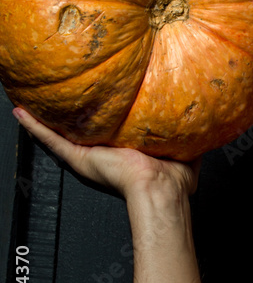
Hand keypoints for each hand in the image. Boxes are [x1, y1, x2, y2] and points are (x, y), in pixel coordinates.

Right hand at [12, 107, 199, 198]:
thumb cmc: (174, 178)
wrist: (159, 188)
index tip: (99, 101)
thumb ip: (187, 136)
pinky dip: (35, 126)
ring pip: (61, 132)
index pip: (111, 130)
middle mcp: (105, 152)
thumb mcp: (184, 151)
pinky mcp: (79, 157)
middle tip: (59, 94)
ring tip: (31, 99)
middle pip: (82, 129)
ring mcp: (89, 155)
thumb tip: (200, 123)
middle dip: (70, 114)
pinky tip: (22, 112)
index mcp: (126, 151)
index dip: (104, 118)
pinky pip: (51, 139)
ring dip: (44, 118)